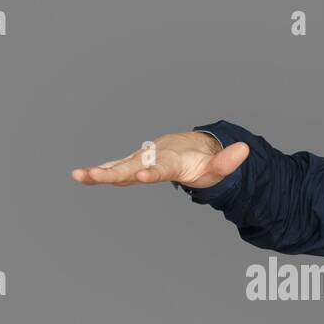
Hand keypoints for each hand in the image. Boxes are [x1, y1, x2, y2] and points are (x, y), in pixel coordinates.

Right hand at [71, 131, 247, 189]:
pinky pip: (115, 169)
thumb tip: (245, 150)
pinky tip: (80, 176)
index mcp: (171, 161)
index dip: (151, 172)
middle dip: (112, 172)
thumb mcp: (218, 166)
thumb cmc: (202, 162)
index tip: (140, 175)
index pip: (160, 169)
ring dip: (99, 172)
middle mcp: (152, 158)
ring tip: (78, 175)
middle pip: (131, 167)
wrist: (188, 148)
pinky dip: (100, 172)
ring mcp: (140, 161)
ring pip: (118, 167)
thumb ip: (228, 161)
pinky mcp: (133, 165)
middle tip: (94, 175)